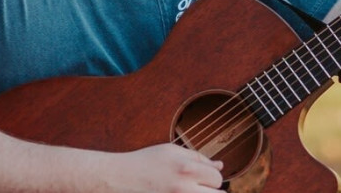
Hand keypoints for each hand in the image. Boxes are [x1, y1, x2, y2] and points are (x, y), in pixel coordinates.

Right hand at [107, 143, 223, 191]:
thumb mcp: (172, 151)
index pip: (217, 178)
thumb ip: (198, 157)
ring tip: (192, 190)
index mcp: (186, 169)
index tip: (203, 176)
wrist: (120, 178)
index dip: (212, 177)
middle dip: (213, 191)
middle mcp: (183, 188)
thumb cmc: (146, 161)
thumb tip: (220, 166)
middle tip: (201, 187)